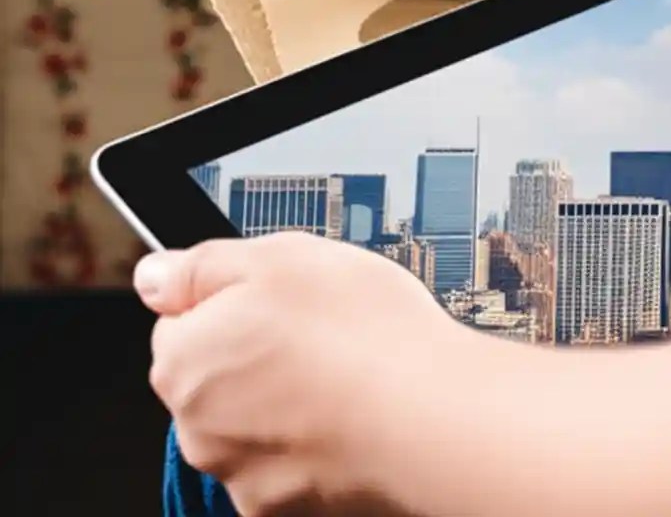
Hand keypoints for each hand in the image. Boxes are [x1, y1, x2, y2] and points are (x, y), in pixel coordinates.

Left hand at [135, 232, 457, 515]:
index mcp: (183, 361)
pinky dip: (321, 449)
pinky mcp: (291, 511)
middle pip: (220, 381)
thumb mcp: (282, 258)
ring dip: (292, 406)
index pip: (184, 323)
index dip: (238, 305)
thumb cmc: (366, 340)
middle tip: (326, 338)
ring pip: (258, 428)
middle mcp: (200, 431)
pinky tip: (360, 422)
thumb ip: (202, 266)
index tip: (282, 304)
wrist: (438, 424)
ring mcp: (246, 478)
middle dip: (262, 359)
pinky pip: (296, 468)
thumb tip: (154, 277)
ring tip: (355, 380)